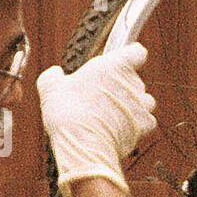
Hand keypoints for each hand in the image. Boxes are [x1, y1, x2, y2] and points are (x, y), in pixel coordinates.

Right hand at [37, 42, 156, 196]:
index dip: (130, 56)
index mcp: (114, 65)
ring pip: (144, 100)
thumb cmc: (68, 113)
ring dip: (132, 105)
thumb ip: (54, 75)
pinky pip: (146, 121)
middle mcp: (133, 83)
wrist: (84, 144)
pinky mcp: (145, 125)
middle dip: (122, 87)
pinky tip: (121, 128)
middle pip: (135, 80)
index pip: (136, 52)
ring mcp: (142, 104)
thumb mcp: (50, 87)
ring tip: (112, 114)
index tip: (121, 62)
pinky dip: (137, 125)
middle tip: (102, 97)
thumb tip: (55, 73)